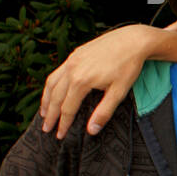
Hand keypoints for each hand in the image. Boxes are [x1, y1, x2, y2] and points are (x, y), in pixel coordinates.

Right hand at [39, 25, 158, 138]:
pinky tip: (52, 92)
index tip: (59, 135)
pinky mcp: (74, 55)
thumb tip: (91, 131)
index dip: (63, 124)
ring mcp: (71, 60)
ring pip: (52, 83)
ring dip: (46, 100)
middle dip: (50, 115)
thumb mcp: (119, 92)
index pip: (67, 108)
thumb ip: (104, 112)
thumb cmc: (128, 66)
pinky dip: (51, 85)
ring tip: (43, 114)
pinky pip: (57, 72)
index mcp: (81, 81)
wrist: (132, 40)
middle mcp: (72, 70)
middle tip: (46, 129)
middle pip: (55, 97)